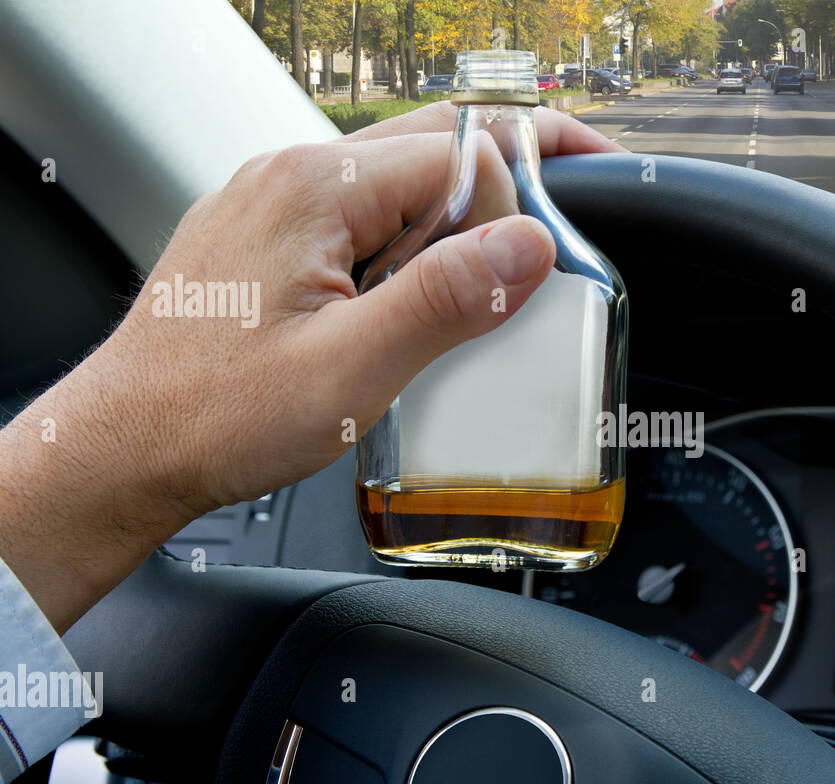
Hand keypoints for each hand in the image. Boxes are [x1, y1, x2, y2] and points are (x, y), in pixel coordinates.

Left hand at [0, 103, 623, 631]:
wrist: (124, 451)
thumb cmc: (213, 417)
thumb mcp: (351, 369)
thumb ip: (446, 299)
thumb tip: (529, 244)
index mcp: (315, 189)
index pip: (458, 154)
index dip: (521, 194)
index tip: (558, 235)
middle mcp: (290, 178)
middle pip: (431, 146)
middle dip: (511, 170)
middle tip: (576, 192)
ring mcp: (273, 207)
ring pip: (396, 184)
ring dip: (457, 219)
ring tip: (500, 275)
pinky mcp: (267, 243)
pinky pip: (359, 221)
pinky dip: (408, 246)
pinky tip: (420, 301)